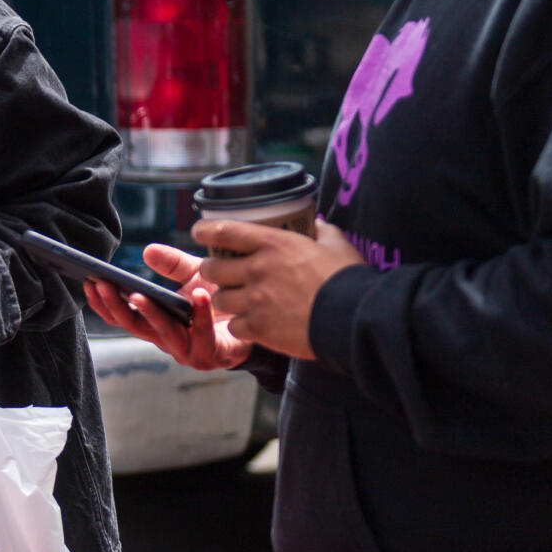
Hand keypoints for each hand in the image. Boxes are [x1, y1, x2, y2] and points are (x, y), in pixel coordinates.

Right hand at [84, 243, 253, 370]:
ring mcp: (188, 352)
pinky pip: (202, 337)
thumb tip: (148, 250)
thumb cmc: (223, 300)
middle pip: (134, 327)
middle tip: (104, 285)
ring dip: (150, 314)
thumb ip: (173, 264)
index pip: (123, 316)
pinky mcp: (213, 356)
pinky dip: (200, 315)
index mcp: (157, 324)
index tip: (91, 281)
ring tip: (139, 293)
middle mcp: (168, 341)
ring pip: (162, 335)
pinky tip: (200, 295)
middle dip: (116, 306)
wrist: (259, 320)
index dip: (105, 302)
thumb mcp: (195, 275)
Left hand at [189, 219, 365, 359]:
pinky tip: (252, 325)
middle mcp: (257, 269)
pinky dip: (240, 326)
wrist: (353, 318)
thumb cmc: (347, 279)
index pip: (225, 231)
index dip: (205, 231)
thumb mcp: (337, 245)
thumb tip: (319, 223)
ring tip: (236, 302)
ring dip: (224, 300)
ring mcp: (255, 300)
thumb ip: (324, 232)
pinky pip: (234, 326)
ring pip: (218, 299)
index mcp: (273, 244)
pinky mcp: (258, 328)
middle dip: (212, 272)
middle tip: (221, 275)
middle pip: (212, 268)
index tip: (199, 232)